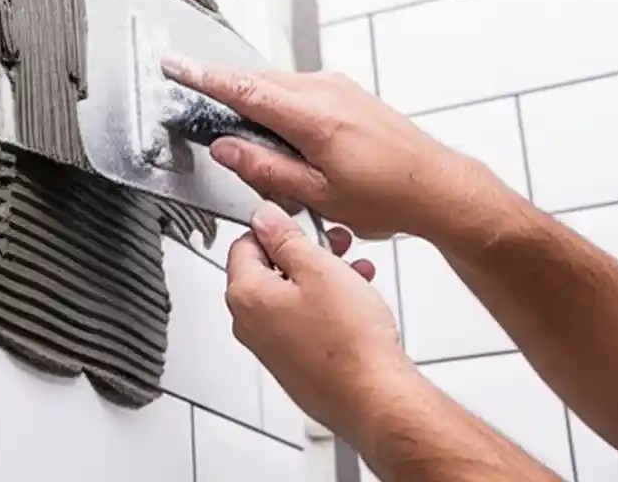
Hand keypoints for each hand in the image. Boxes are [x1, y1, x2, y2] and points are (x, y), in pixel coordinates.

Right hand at [162, 59, 519, 242]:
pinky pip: (299, 92)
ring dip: (257, 109)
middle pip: (258, 84)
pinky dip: (280, 109)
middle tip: (204, 121)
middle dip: (227, 97)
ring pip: (278, 88)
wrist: (438, 187)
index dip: (205, 77)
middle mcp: (325, 91)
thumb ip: (265, 168)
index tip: (175, 65)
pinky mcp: (347, 93)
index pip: (244, 89)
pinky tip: (285, 141)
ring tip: (256, 149)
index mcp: (313, 117)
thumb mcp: (317, 195)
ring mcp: (338, 88)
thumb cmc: (388, 197)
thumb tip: (225, 147)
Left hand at [227, 202, 412, 439]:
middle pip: (267, 271)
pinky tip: (355, 302)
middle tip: (334, 246)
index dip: (276, 228)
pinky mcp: (293, 365)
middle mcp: (250, 325)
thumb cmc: (348, 343)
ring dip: (320, 278)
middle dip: (303, 254)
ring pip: (289, 297)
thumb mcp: (319, 269)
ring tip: (354, 272)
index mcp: (247, 296)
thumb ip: (286, 238)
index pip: (243, 244)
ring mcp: (271, 348)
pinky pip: (302, 323)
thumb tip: (265, 218)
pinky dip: (324, 306)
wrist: (374, 398)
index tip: (302, 225)